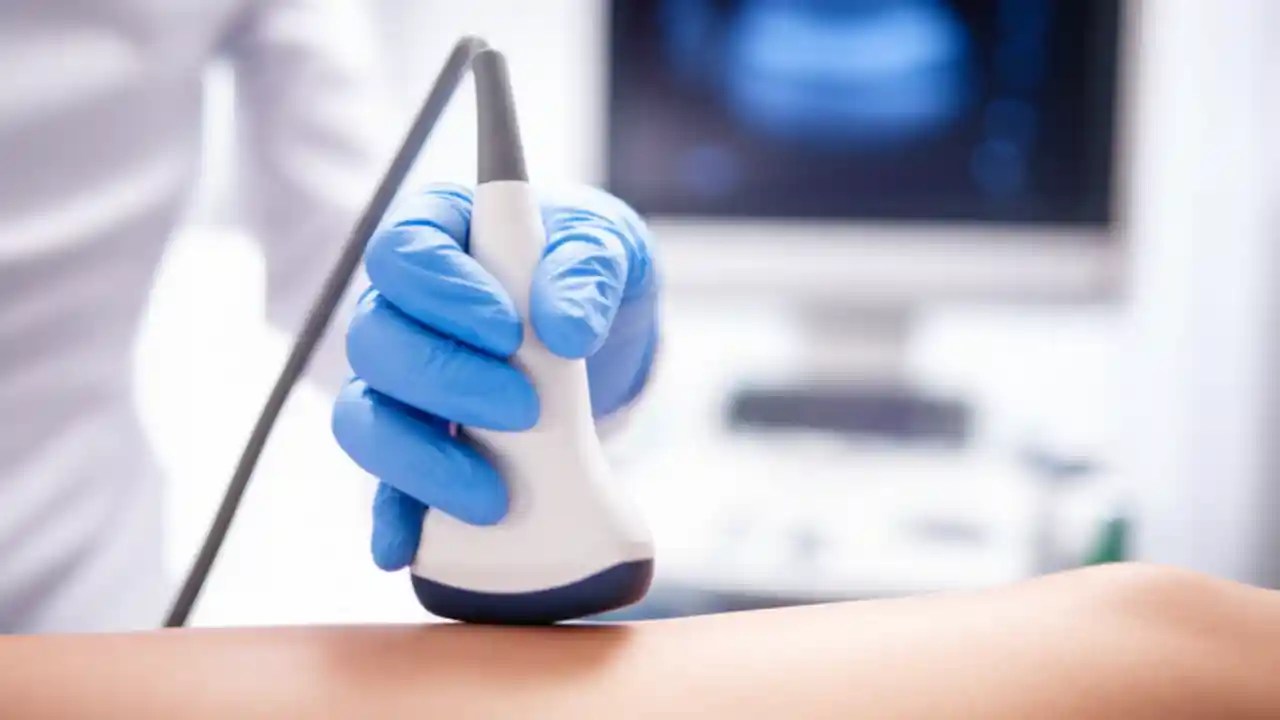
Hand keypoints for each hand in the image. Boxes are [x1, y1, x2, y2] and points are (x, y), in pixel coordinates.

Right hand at [332, 184, 657, 570]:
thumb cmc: (588, 270)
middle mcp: (401, 309)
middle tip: (525, 409)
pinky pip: (383, 485)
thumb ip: (588, 268)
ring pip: (366, 418)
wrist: (597, 328)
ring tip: (494, 494)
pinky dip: (392, 518)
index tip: (508, 329)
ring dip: (420, 460)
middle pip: (375, 340)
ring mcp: (399, 384)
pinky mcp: (414, 448)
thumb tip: (565, 328)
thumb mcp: (609, 247)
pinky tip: (403, 549)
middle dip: (444, 381)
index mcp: (438, 237)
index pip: (402, 252)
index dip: (440, 292)